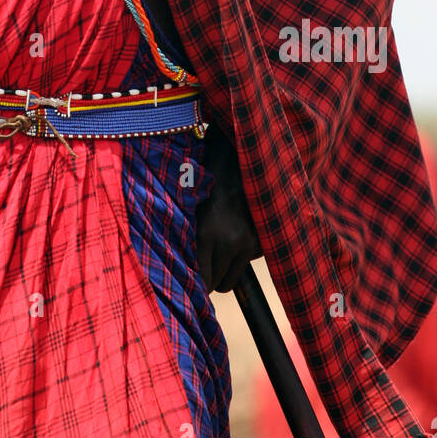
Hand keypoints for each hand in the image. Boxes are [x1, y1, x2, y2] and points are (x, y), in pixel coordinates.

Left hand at [196, 125, 261, 291]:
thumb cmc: (208, 173)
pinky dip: (240, 257)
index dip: (194, 283)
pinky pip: (247, 264)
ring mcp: (249, 241)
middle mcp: (229, 241)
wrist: (243, 153)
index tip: (189, 282)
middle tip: (202, 261)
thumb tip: (173, 263)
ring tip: (216, 250)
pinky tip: (235, 235)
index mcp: (206, 231)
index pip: (200, 279)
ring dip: (223, 270)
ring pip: (231, 279)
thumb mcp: (191, 201)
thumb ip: (187, 233)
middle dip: (208, 276)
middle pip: (216, 284)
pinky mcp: (263, 240)